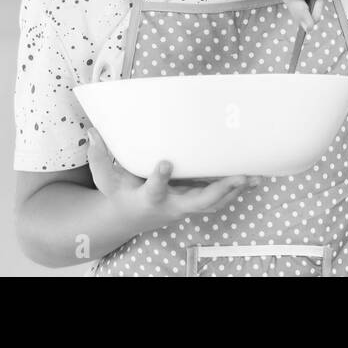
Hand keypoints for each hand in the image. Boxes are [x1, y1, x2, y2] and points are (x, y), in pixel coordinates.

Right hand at [87, 128, 264, 233]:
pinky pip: (219, 198)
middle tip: (238, 177)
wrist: (132, 216)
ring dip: (234, 190)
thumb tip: (92, 131)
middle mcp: (170, 204)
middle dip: (219, 190)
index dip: (160, 178)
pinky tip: (253, 176)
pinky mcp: (195, 203)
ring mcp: (185, 206)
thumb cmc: (119, 193)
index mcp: (147, 197)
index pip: (153, 189)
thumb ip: (98, 156)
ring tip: (254, 175)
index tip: (165, 162)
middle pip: (198, 202)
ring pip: (214, 202)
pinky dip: (235, 189)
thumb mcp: (105, 177)